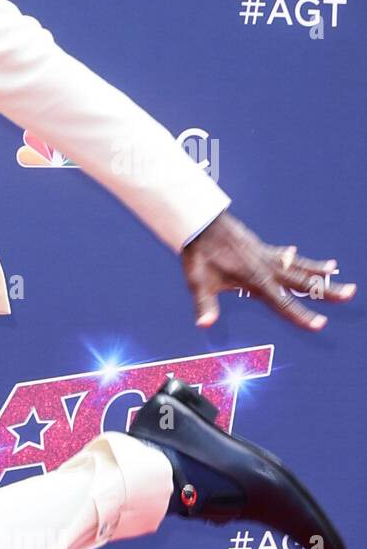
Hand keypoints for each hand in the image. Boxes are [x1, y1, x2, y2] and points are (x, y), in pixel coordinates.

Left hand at [182, 211, 354, 330]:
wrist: (199, 223)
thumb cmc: (198, 255)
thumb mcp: (197, 282)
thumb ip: (204, 305)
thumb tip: (204, 324)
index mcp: (254, 279)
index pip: (282, 303)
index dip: (301, 315)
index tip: (320, 324)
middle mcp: (266, 267)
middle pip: (302, 281)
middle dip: (326, 290)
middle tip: (350, 293)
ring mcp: (266, 256)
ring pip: (300, 266)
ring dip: (319, 271)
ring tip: (338, 272)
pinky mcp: (262, 249)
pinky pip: (287, 255)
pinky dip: (300, 259)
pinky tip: (310, 259)